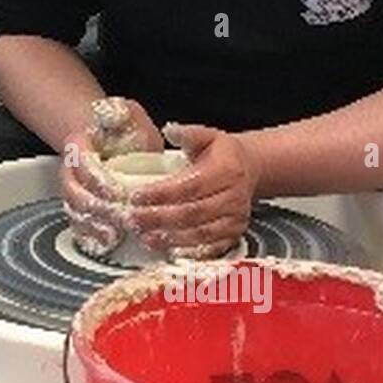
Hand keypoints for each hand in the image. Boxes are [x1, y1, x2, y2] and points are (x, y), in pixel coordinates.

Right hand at [61, 97, 163, 255]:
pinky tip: (107, 243)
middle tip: (123, 217)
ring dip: (94, 226)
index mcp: (77, 145)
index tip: (121, 192)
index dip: (100, 181)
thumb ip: (127, 117)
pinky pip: (78, 226)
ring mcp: (72, 191)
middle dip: (99, 208)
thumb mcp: (127, 113)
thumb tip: (127, 122)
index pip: (82, 165)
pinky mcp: (80, 208)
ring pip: (74, 212)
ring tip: (115, 234)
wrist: (105, 138)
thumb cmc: (120, 129)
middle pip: (75, 194)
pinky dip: (90, 237)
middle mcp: (69, 170)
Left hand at [128, 123, 261, 258]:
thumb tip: (169, 130)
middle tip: (133, 218)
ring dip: (169, 238)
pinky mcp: (234, 235)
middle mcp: (234, 197)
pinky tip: (166, 249)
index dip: (161, 194)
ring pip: (200, 234)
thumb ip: (188, 134)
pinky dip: (187, 251)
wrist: (250, 170)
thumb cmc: (223, 154)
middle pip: (192, 213)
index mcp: (226, 171)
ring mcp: (235, 219)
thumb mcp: (208, 136)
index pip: (190, 186)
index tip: (136, 196)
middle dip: (159, 218)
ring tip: (144, 235)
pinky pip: (210, 248)